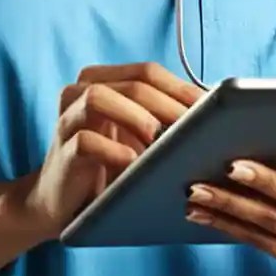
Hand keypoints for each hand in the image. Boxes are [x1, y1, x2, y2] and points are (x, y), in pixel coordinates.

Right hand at [20, 63, 204, 239]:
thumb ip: (162, 120)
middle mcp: (80, 91)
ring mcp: (68, 120)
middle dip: (167, 104)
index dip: (180, 88)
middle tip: (193, 129)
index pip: (147, 71)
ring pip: (98, 97)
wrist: (63, 204)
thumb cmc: (109, 166)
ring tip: (159, 140)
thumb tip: (213, 116)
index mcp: (102, 80)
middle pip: (131, 83)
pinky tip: (133, 164)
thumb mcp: (137, 138)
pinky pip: (85, 141)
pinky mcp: (62, 151)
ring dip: (136, 117)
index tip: (211, 111)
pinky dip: (114, 151)